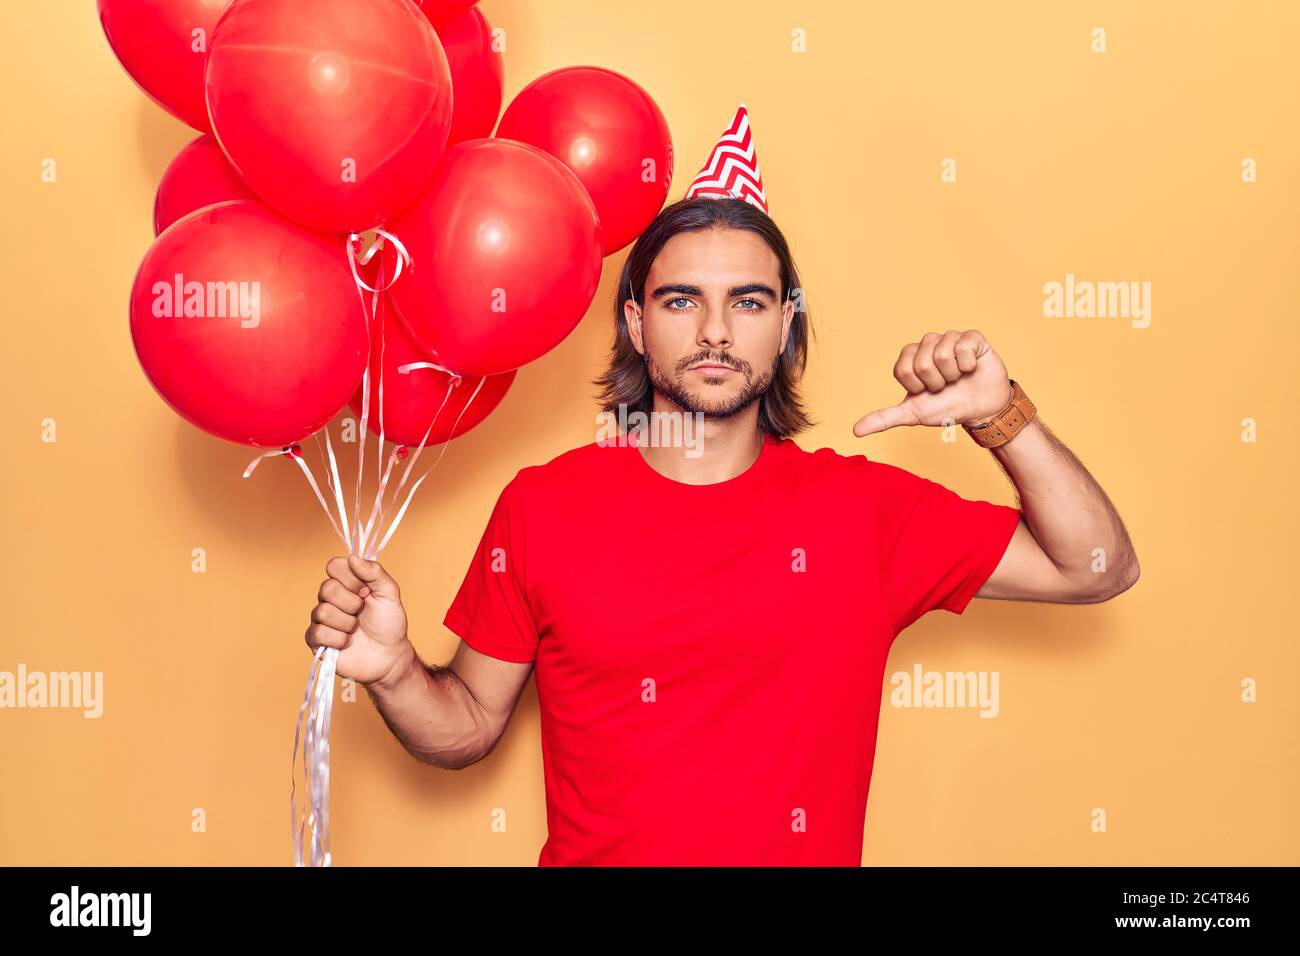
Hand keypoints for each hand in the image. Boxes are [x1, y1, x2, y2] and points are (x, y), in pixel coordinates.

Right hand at [305, 554, 412, 687]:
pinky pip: (317, 633)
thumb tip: (353, 557)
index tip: (366, 590)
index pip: (334, 566)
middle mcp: (330, 598)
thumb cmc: (389, 624)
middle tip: (362, 611)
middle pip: (326, 588)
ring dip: (347, 623)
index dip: (351, 577)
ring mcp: (322, 619)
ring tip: (356, 629)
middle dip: (351, 603)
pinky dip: (339, 639)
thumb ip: (375, 572)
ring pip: (322, 612)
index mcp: (346, 583)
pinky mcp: (316, 640)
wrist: (389, 656)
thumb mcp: (389, 594)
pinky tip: (348, 642)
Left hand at [853, 329, 1012, 436]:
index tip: (927, 391)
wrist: (980, 409)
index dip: (917, 387)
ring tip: (958, 378)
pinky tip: (971, 368)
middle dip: (936, 382)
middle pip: (922, 363)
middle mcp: (928, 343)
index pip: (903, 369)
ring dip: (952, 375)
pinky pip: (964, 346)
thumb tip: (856, 430)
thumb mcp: (912, 414)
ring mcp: (950, 338)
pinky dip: (969, 365)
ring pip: (943, 354)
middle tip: (945, 385)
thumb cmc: (946, 407)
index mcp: (911, 357)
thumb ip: (884, 418)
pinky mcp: (972, 337)